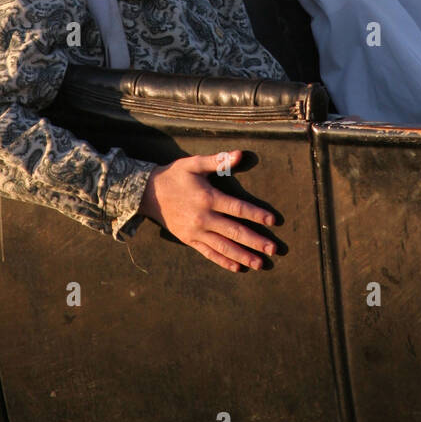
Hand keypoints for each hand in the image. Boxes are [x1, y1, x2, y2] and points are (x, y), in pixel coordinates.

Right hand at [140, 150, 276, 272]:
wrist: (147, 193)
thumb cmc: (174, 175)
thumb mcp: (194, 163)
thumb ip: (218, 161)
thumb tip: (240, 154)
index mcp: (208, 198)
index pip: (237, 208)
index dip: (256, 215)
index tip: (272, 221)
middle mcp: (203, 218)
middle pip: (234, 231)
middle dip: (255, 241)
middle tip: (273, 249)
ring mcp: (195, 231)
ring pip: (223, 247)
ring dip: (243, 256)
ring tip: (260, 264)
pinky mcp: (189, 239)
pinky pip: (209, 253)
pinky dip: (223, 261)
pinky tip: (237, 267)